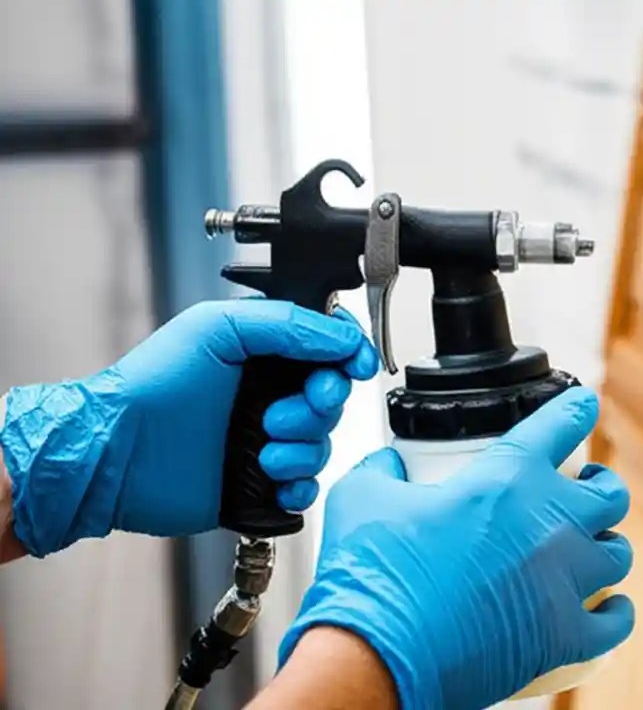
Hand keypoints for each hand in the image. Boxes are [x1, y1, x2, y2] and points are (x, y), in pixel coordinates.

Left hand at [0, 299, 376, 555]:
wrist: (116, 453)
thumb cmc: (152, 385)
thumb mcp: (217, 327)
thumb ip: (287, 323)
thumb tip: (341, 337)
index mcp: (264, 355)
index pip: (329, 348)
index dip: (351, 355)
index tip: (356, 365)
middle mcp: (269, 396)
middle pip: (332, 399)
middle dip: (318, 407)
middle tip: (282, 413)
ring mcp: (265, 441)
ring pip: (323, 445)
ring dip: (301, 449)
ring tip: (261, 449)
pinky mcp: (259, 484)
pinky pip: (306, 488)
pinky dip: (299, 486)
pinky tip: (274, 479)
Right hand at [279, 387, 634, 709]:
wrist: (377, 657)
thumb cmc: (372, 577)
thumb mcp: (361, 498)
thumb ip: (382, 469)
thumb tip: (387, 464)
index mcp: (508, 477)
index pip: (562, 425)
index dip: (576, 411)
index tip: (583, 407)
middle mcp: (550, 523)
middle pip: (608, 494)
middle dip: (601, 487)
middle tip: (586, 489)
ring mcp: (563, 581)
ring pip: (617, 554)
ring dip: (605, 547)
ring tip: (591, 548)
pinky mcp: (563, 635)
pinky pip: (614, 622)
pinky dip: (615, 612)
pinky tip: (610, 608)